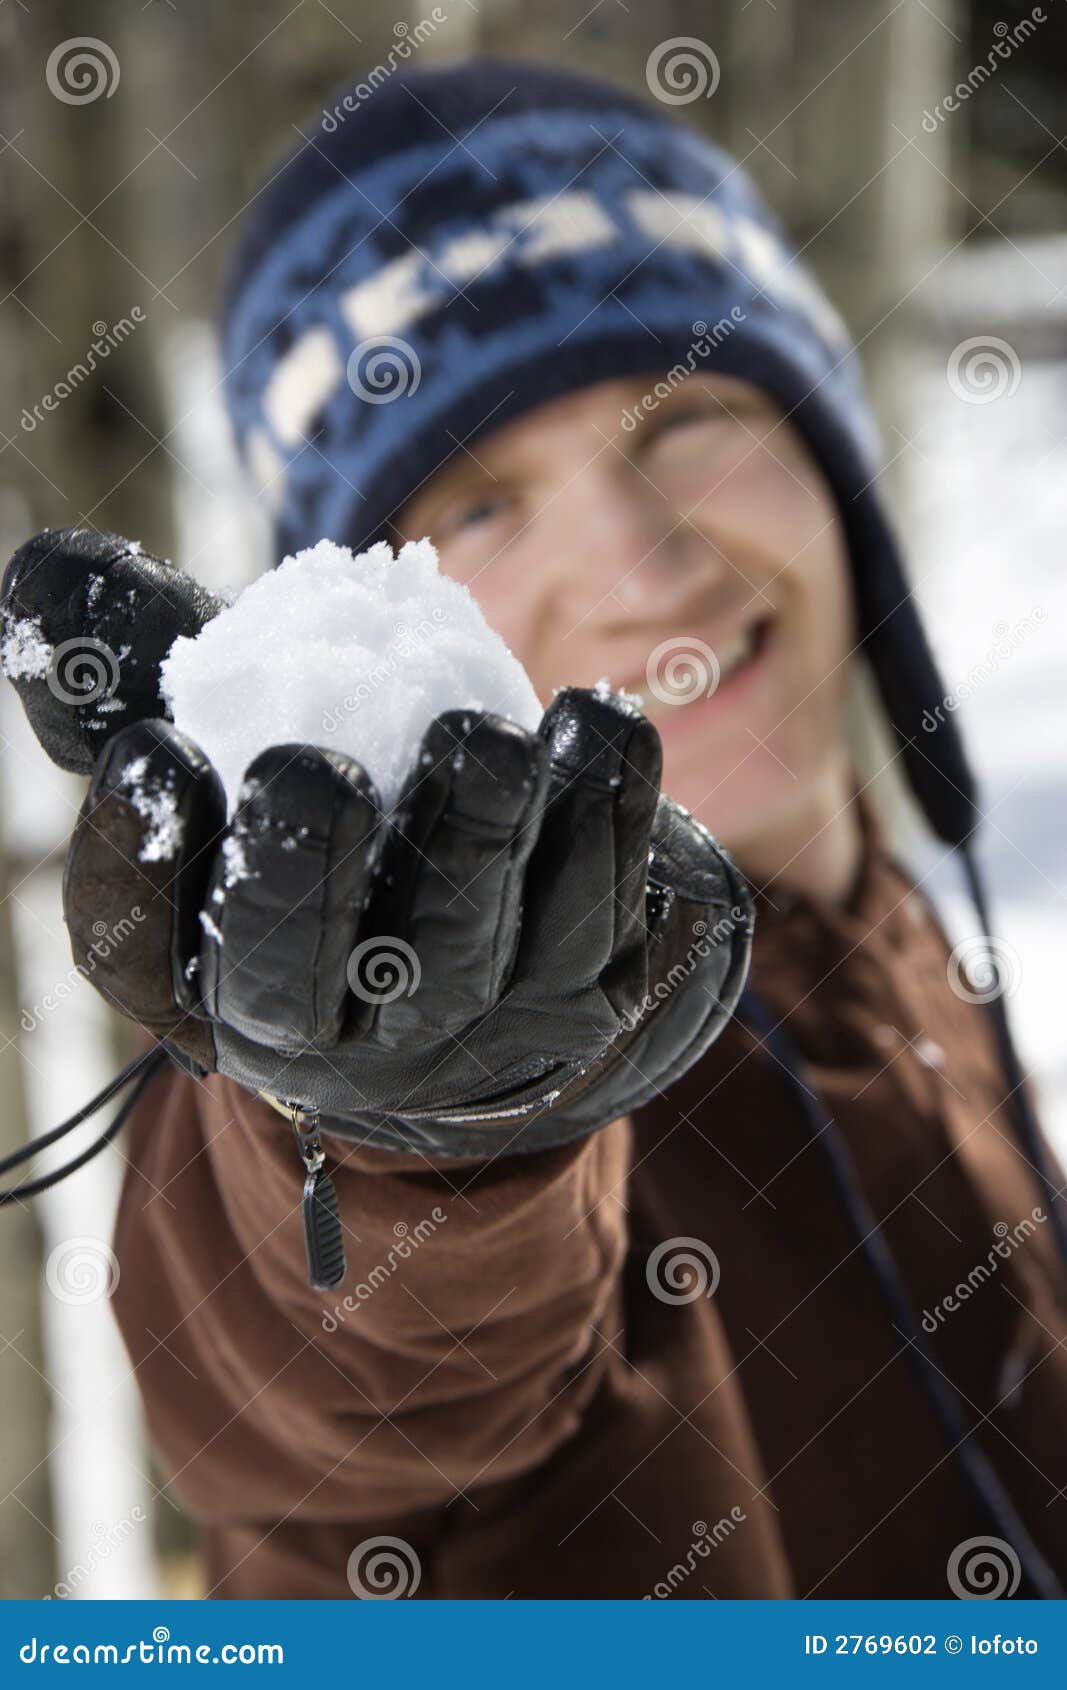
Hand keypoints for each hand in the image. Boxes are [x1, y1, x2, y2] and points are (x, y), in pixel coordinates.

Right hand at [5, 531, 752, 1156]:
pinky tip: (598, 726)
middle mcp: (328, 1027)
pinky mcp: (586, 992)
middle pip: (293, 981)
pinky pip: (599, 912)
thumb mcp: (229, 729)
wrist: (509, 916)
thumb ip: (132, 661)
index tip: (160, 752)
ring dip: (474, 839)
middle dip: (299, 882)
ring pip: (461, 950)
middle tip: (312, 771)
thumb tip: (44, 573)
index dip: (141, 859)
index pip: (145, 941)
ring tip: (484, 738)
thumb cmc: (338, 809)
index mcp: (212, 969)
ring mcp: (465, 1024)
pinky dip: (606, 817)